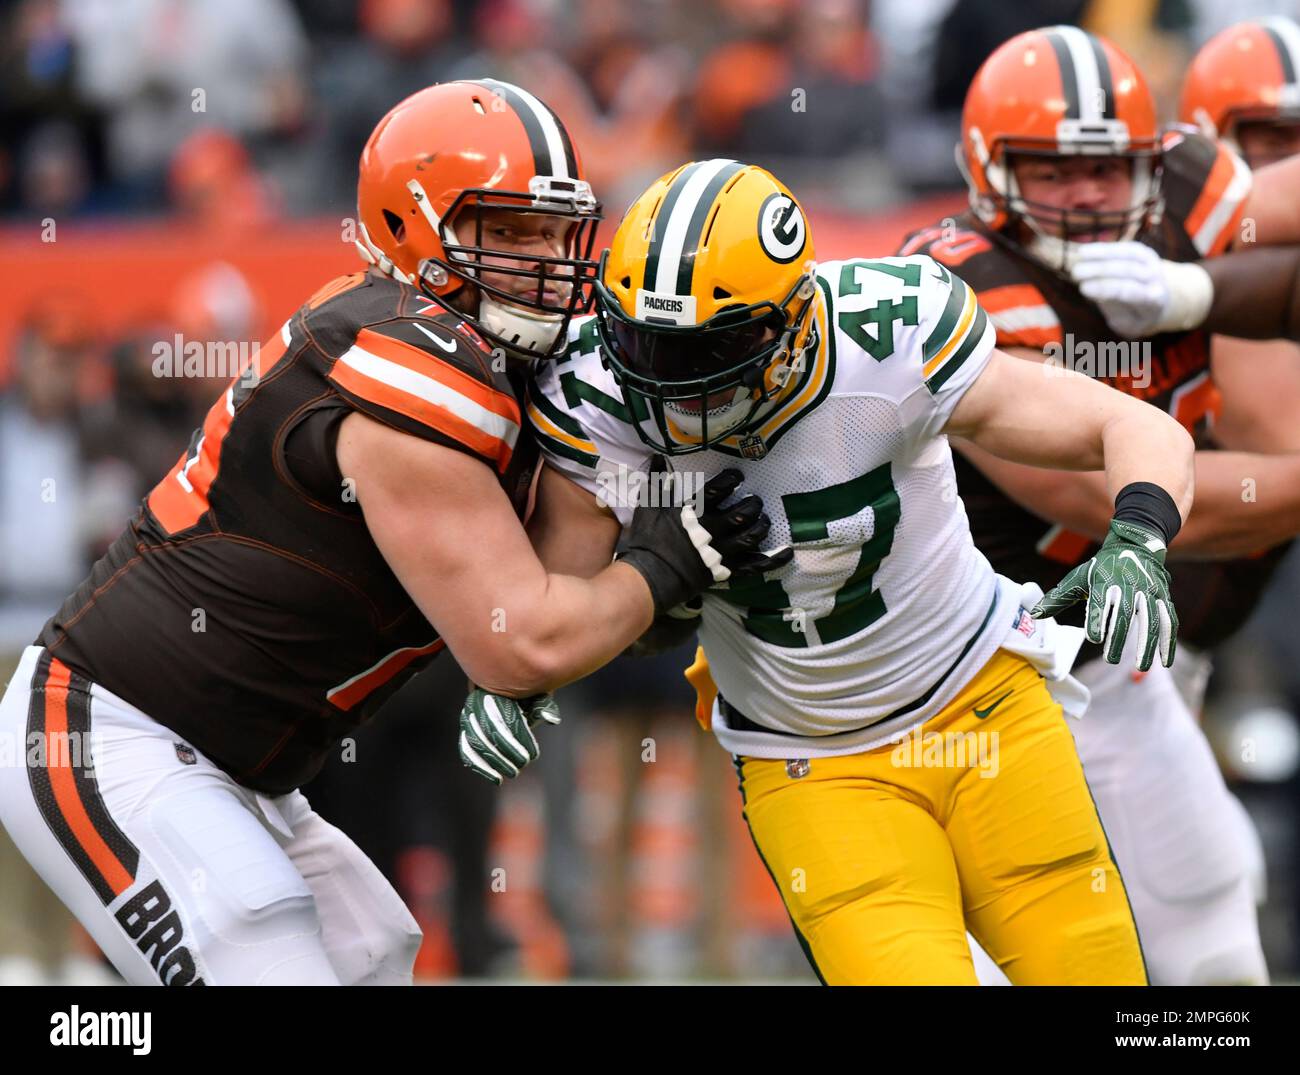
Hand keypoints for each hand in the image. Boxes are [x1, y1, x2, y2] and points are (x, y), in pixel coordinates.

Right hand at [458, 689, 560, 784]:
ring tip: (513, 773)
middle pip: (488, 731)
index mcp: (495, 691)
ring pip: (475, 743)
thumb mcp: (536, 695)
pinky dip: (480, 767)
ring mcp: (468, 719)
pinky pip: (467, 752)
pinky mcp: (466, 733)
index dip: (520, 737)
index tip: (534, 754)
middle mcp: (476, 703)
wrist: (505, 692)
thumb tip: (552, 719)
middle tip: (524, 763)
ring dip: (494, 762)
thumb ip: (543, 705)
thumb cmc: (525, 696)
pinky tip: (496, 779)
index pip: (505, 716)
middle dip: (507, 751)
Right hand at [617, 456, 791, 613]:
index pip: (718, 490)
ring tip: (763, 520)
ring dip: (761, 526)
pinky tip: (788, 551)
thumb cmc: (647, 543)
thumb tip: (657, 457)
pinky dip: (774, 560)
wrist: (649, 579)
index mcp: (695, 513)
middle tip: (755, 501)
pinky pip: (755, 566)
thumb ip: (657, 483)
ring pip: (751, 536)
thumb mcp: (648, 508)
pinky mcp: (726, 571)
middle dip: (753, 505)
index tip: (737, 476)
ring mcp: (722, 553)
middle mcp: (713, 531)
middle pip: (742, 513)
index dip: (731, 480)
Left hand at [1029, 519, 1177, 670]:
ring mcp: (1149, 592)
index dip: (1098, 619)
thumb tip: (1034, 614)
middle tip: (1111, 659)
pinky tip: (1165, 661)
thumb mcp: (1078, 578)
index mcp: (1105, 582)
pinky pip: (1168, 621)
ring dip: (1147, 645)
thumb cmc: (1101, 568)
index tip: (1093, 638)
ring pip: (1151, 620)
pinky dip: (1168, 641)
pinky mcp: (1163, 598)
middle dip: (1119, 638)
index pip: (1101, 602)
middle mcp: (1129, 586)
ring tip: (1141, 667)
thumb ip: (1058, 598)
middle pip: (1126, 614)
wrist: (1135, 545)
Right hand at [1070, 241, 1211, 337]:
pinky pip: (1125, 248)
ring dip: (1102, 254)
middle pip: (1129, 271)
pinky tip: (1086, 251)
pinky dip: (1105, 248)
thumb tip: (1093, 288)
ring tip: (1079, 255)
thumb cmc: (1136, 317)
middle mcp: (1157, 280)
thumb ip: (1113, 307)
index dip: (1105, 288)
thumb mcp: (1125, 323)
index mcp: (1154, 302)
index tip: (1083, 289)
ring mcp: (1153, 264)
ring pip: (1128, 255)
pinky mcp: (1145, 253)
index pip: (1128, 291)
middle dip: (1100, 270)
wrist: (1160, 304)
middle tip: (1076, 273)